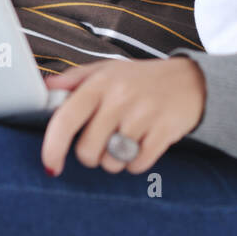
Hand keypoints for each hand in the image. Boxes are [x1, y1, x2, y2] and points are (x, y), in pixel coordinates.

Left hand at [40, 56, 206, 176]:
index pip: (65, 119)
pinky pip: (138, 165)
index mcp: (100, 83)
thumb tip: (44, 89)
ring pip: (112, 161)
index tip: (51, 165)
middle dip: (91, 156)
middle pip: (88, 150)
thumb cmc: (142, 79)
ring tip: (126, 141)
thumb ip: (74, 79)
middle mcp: (120, 97)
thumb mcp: (107, 70)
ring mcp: (144, 114)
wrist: (192, 81)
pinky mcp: (165, 130)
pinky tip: (142, 145)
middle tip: (103, 143)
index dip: (52, 147)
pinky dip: (136, 163)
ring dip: (115, 160)